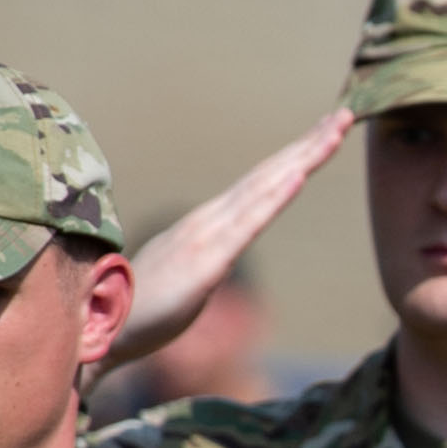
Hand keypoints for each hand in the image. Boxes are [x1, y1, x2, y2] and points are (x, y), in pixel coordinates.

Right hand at [100, 107, 352, 371]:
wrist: (99, 333)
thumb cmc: (137, 309)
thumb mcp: (186, 279)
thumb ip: (204, 259)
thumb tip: (214, 254)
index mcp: (208, 225)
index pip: (261, 185)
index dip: (296, 157)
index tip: (329, 131)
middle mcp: (209, 221)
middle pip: (269, 175)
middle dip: (309, 144)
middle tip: (347, 114)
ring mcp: (207, 237)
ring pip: (265, 189)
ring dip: (303, 158)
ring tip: (336, 129)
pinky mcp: (206, 264)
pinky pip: (247, 226)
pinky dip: (274, 198)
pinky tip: (298, 176)